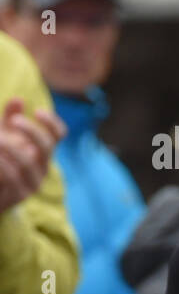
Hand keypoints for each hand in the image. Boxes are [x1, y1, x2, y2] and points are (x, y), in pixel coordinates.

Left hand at [0, 98, 65, 212]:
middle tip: (16, 120)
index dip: (52, 122)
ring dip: (11, 146)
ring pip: (28, 161)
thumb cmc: (2, 162)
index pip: (58, 135)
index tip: (38, 111)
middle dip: (33, 131)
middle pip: (47, 146)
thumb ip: (9, 119)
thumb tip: (18, 99)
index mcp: (42, 150)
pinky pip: (13, 176)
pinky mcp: (21, 194)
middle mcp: (43, 165)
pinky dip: (3, 164)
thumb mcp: (4, 136)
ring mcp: (34, 181)